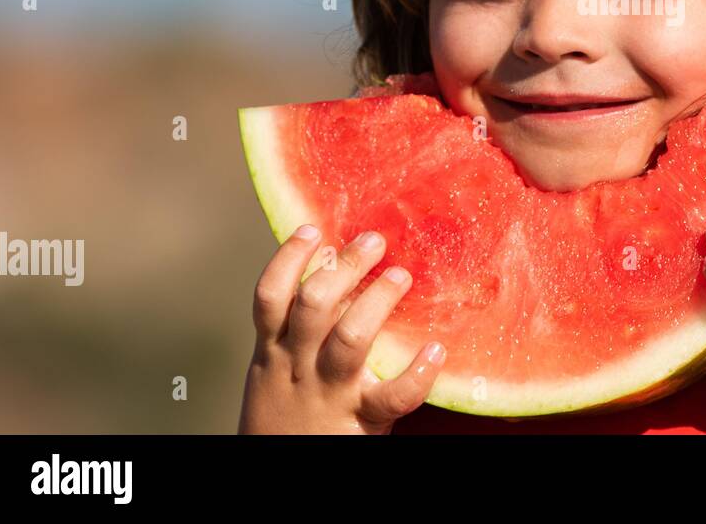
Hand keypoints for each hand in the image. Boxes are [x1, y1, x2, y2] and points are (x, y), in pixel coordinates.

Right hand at [238, 224, 446, 433]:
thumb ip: (295, 332)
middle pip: (315, 304)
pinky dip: (418, 372)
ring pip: (350, 338)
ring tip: (401, 275)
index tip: (312, 229)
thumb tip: (331, 274)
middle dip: (345, 267)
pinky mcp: (362, 419)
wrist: (281, 475)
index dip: (288, 258)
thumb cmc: (287, 417)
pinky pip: (395, 395)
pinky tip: (435, 350)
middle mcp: (299, 367)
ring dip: (378, 301)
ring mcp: (331, 392)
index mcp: (275, 353)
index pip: (270, 297)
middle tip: (374, 241)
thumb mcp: (275, 372)